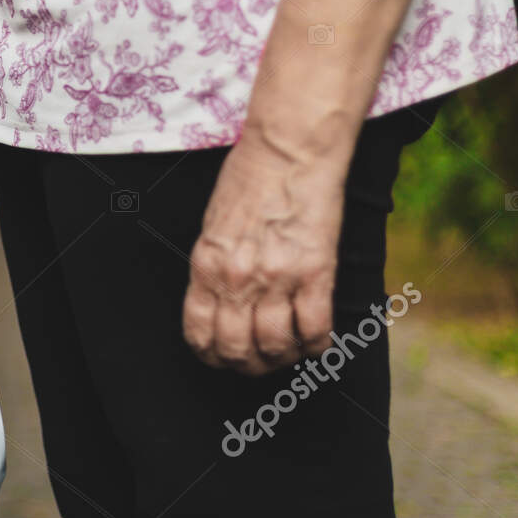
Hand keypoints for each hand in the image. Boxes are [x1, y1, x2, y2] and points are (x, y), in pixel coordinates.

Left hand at [180, 130, 346, 375]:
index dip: (211, 356)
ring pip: (275, 347)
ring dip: (282, 358)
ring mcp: (277, 278)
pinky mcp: (315, 272)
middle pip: (236, 349)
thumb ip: (214, 267)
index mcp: (206, 267)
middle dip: (247, 365)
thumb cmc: (249, 180)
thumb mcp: (212, 227)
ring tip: (289, 352)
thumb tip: (219, 304)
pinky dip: (317, 346)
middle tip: (259, 362)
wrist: (287, 151)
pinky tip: (318, 343)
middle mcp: (237, 278)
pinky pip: (315, 329)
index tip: (223, 358)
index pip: (199, 334)